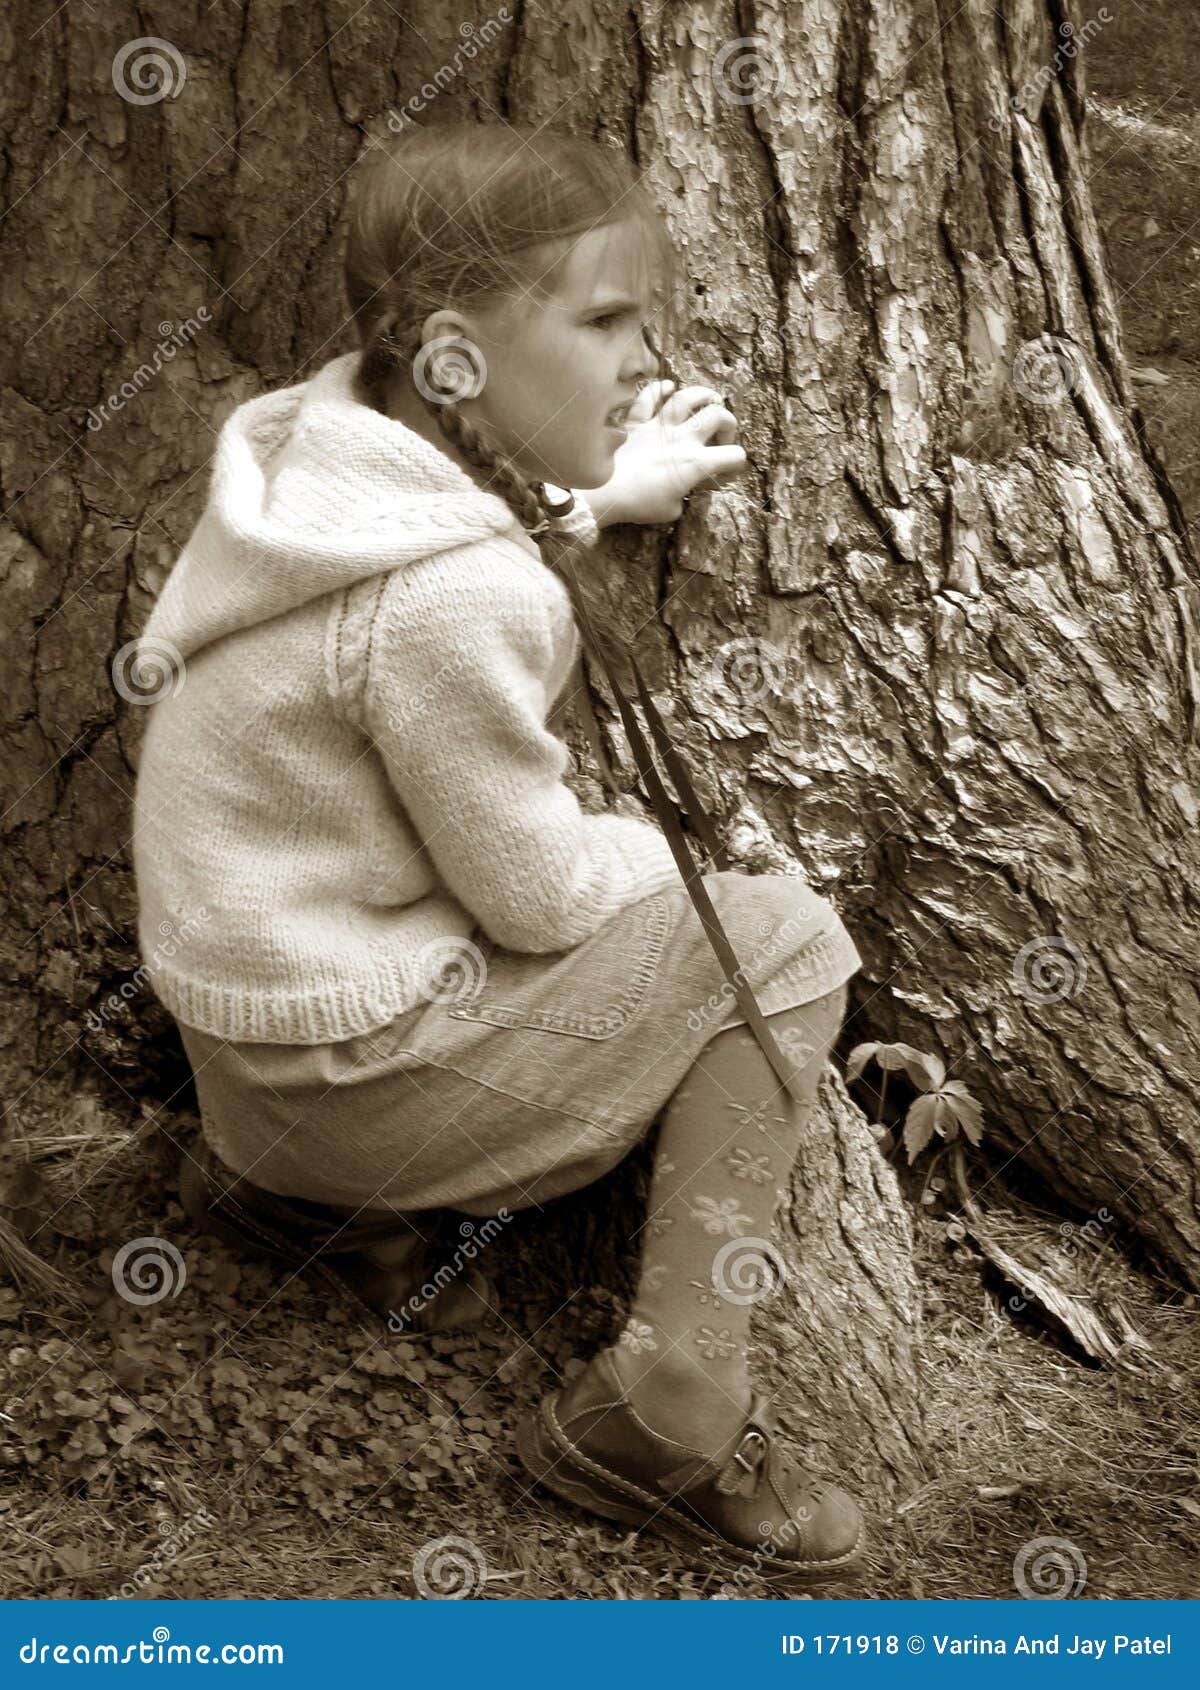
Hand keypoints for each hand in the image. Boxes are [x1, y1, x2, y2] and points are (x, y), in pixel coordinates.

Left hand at [583, 379, 748, 527]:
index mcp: (695, 463)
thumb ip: (686, 495)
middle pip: (717, 415)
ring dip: (702, 395)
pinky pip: (649, 396)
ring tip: (707, 399)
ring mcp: (658, 426)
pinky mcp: (635, 422)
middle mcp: (681, 438)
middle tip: (720, 435)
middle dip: (727, 423)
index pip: (733, 456)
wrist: (603, 493)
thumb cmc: (638, 504)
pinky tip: (668, 387)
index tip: (725, 473)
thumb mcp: (671, 510)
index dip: (736, 464)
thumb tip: (688, 489)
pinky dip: (660, 389)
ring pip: (686, 397)